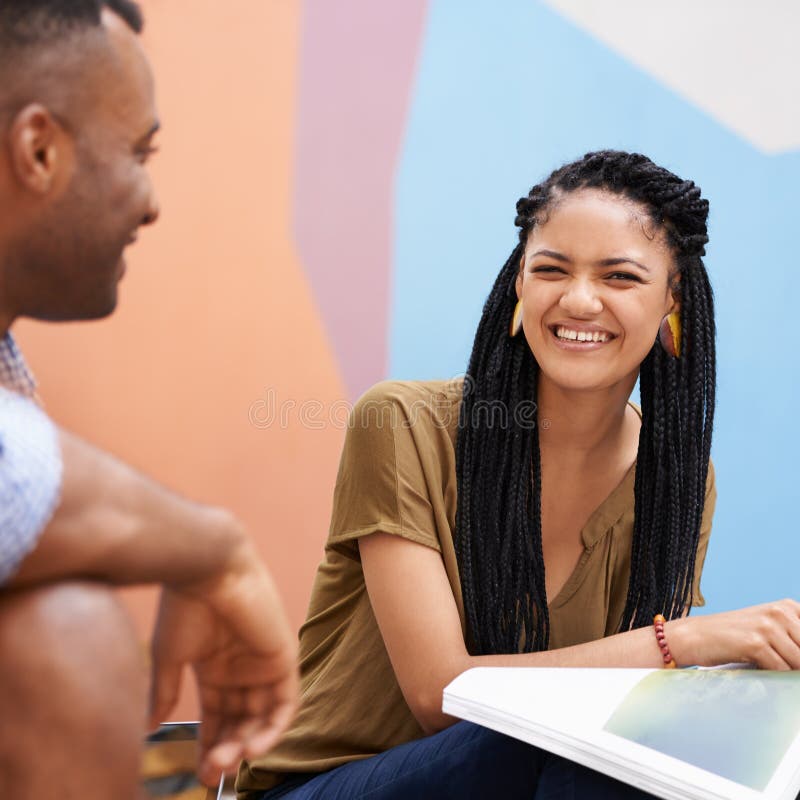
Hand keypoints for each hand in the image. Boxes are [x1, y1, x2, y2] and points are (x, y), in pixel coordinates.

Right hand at [148, 540, 298, 786]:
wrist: (206, 570)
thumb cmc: (183, 607)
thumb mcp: (169, 657)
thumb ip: (165, 693)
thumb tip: (149, 730)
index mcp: (214, 667)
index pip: (216, 716)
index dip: (209, 746)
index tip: (201, 778)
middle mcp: (240, 667)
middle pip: (240, 721)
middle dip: (227, 750)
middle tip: (212, 772)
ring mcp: (262, 662)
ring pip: (262, 716)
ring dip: (248, 743)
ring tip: (228, 761)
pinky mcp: (283, 655)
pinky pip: (286, 701)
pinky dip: (274, 727)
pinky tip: (253, 746)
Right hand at [673, 599, 799, 669]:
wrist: (695, 636)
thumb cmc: (732, 636)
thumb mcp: (767, 628)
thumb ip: (794, 639)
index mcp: (787, 607)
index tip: (793, 658)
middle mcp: (780, 612)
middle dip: (798, 664)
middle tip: (781, 666)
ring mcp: (767, 626)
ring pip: (799, 663)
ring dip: (789, 674)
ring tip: (769, 670)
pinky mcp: (755, 643)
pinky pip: (781, 670)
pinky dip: (777, 679)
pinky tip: (761, 672)